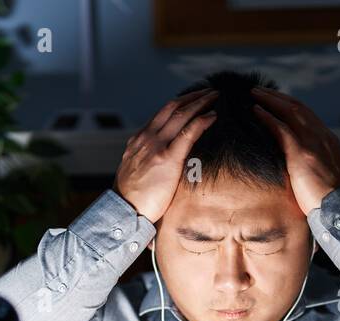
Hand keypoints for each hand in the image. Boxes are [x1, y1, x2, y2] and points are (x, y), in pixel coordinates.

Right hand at [113, 89, 218, 222]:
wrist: (125, 211)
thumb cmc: (133, 198)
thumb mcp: (136, 171)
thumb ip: (148, 159)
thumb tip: (162, 161)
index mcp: (138, 140)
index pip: (161, 114)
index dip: (179, 103)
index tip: (192, 99)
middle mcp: (146, 138)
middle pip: (172, 108)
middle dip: (192, 96)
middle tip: (208, 91)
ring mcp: (156, 146)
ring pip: (180, 115)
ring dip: (199, 102)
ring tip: (214, 97)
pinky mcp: (167, 158)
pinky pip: (188, 133)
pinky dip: (202, 121)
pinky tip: (213, 116)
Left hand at [250, 87, 339, 214]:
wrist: (339, 210)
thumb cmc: (330, 202)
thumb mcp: (327, 176)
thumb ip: (316, 165)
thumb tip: (303, 169)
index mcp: (329, 141)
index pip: (308, 116)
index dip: (291, 107)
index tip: (277, 102)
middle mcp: (322, 136)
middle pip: (299, 107)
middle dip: (279, 96)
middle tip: (262, 90)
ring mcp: (313, 142)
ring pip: (290, 110)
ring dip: (271, 99)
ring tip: (255, 93)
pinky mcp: (301, 153)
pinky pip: (281, 128)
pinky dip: (268, 117)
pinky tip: (256, 111)